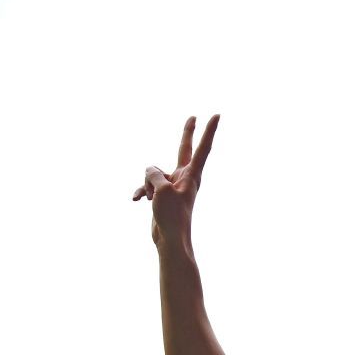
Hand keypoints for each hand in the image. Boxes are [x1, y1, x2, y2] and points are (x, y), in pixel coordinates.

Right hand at [132, 115, 218, 246]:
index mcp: (191, 175)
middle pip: (183, 149)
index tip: (217, 115)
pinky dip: (142, 191)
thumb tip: (151, 173)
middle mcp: (184, 177)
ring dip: (148, 184)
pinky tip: (137, 200)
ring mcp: (172, 184)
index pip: (203, 148)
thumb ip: (154, 174)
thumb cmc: (172, 216)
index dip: (208, 131)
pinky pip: (147, 184)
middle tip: (193, 117)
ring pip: (154, 172)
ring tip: (153, 199)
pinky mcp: (162, 193)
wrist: (170, 239)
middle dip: (187, 133)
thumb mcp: (161, 189)